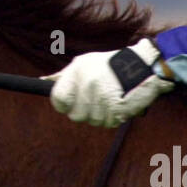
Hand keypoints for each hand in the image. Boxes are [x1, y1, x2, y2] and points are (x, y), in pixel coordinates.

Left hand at [44, 38, 175, 126]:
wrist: (144, 66)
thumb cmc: (110, 65)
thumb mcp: (84, 63)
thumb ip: (63, 76)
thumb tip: (43, 81)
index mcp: (78, 72)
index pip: (58, 100)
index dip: (63, 105)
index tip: (70, 103)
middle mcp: (89, 85)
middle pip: (76, 116)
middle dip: (85, 111)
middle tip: (95, 100)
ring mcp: (103, 98)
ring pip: (93, 121)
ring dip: (101, 115)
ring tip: (110, 98)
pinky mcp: (117, 109)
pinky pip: (109, 123)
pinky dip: (113, 117)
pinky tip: (118, 103)